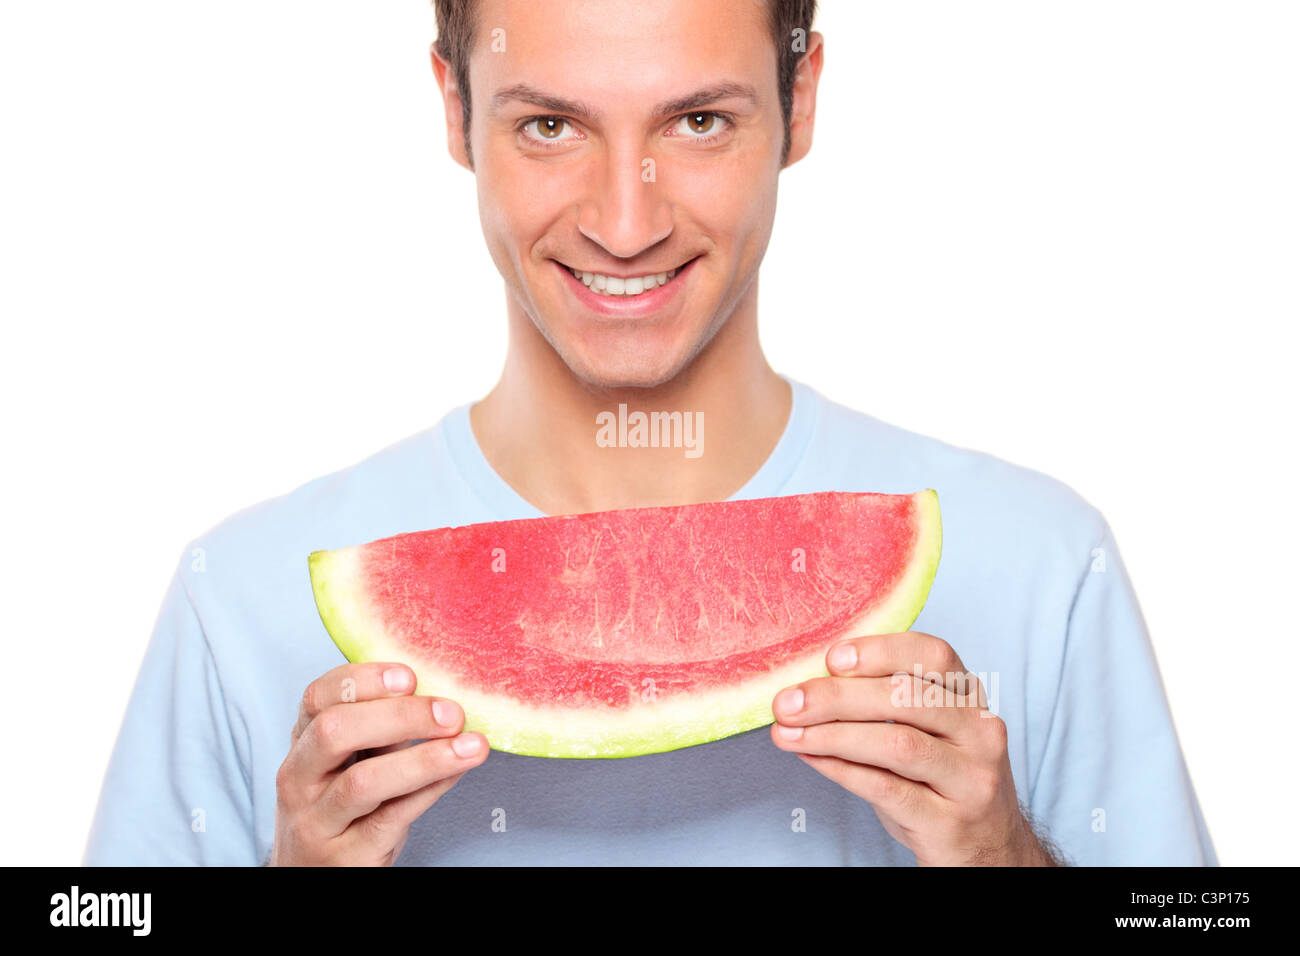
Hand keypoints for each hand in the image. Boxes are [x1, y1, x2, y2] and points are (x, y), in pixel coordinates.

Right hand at [269, 662, 488, 864]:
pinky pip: (390, 819)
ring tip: (470, 746)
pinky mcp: (344, 856)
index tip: (409, 675)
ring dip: (424, 759)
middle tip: (450, 713)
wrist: (318, 875)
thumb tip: (442, 697)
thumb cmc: (343, 809)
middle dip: (399, 716)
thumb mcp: (354, 763)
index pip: (317, 697)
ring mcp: (316, 821)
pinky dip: (429, 791)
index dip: (363, 680)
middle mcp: (299, 779)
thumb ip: (385, 731)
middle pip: (334, 732)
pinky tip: (457, 772)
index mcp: (303, 743)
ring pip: (362, 782)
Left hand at [770, 631, 1057, 865]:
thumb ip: (883, 702)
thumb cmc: (940, 779)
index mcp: (970, 698)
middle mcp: (980, 732)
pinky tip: (812, 758)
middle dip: (837, 696)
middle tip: (787, 702)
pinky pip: (887, 789)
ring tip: (788, 733)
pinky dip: (842, 769)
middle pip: (906, 698)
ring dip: (832, 735)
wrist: (987, 849)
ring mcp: (971, 779)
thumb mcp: (926, 731)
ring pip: (897, 743)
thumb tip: (809, 684)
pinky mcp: (951, 822)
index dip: (881, 651)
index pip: (933, 656)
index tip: (832, 657)